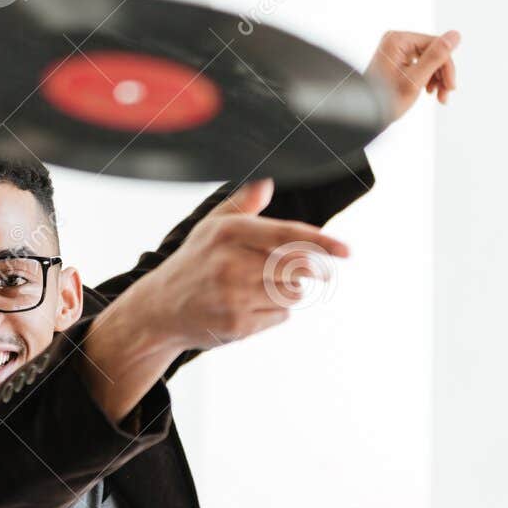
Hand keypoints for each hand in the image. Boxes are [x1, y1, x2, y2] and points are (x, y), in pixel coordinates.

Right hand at [120, 179, 349, 350]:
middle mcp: (230, 263)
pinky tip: (251, 306)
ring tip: (261, 287)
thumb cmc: (194, 263)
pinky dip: (275, 312)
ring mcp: (233, 296)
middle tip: (299, 271)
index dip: (322, 243)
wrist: (160, 310)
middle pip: (296, 267)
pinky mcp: (237, 325)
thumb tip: (267, 182)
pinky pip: (280, 316)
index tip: (347, 251)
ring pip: (292, 293)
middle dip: (305, 270)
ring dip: (288, 290)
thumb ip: (242, 205)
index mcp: (228, 233)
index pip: (287, 235)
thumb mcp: (211, 228)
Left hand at [365, 29, 461, 119]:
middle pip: (433, 52)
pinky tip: (430, 91)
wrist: (366, 115)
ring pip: (429, 59)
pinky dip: (428, 78)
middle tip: (445, 95)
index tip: (451, 87)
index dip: (447, 66)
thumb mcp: (415, 79)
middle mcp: (396, 40)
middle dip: (442, 74)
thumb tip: (455, 35)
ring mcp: (396, 49)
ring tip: (439, 96)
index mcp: (398, 40)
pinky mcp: (397, 59)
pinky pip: (420, 64)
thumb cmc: (386, 99)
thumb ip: (436, 57)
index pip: (436, 45)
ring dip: (437, 78)